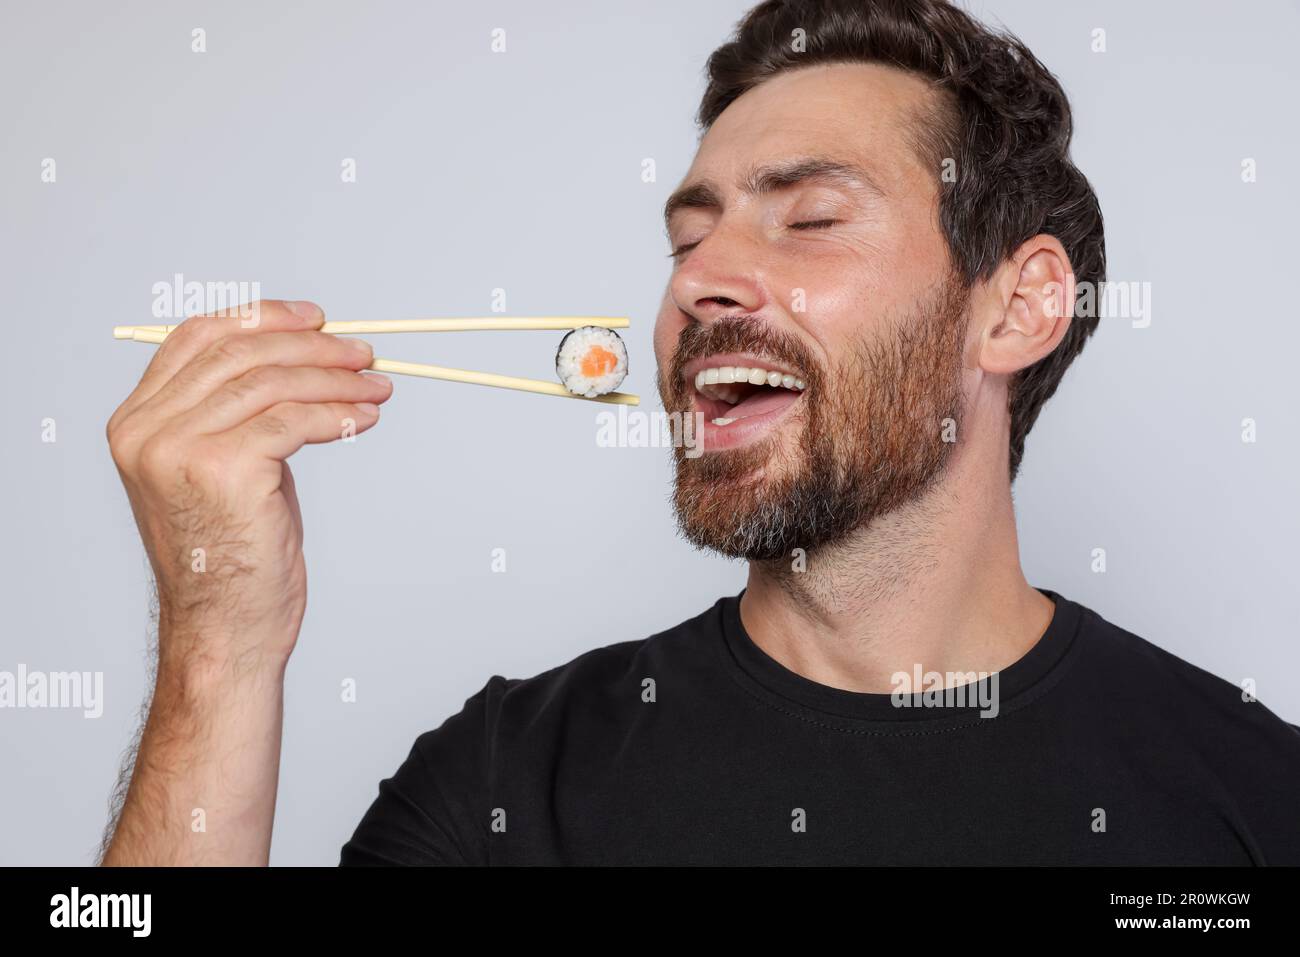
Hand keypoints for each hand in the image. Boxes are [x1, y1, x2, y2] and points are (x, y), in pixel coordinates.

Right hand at [106, 300, 392, 674]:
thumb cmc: (232, 556)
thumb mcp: (222, 469)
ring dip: (337, 381)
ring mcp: (179, 449)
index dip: (261, 318)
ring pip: (274, 384)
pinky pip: (294, 421)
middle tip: (364, 354)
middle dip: (313, 348)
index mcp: (137, 422)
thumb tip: (304, 357)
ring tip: (378, 388)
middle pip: (242, 354)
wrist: (226, 629)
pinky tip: (363, 420)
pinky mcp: (223, 469)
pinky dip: (338, 414)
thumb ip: (239, 412)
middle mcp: (147, 430)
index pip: (199, 339)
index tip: (316, 319)